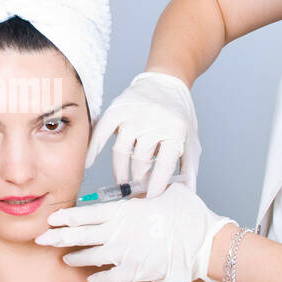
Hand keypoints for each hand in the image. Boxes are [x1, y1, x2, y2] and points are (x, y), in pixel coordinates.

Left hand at [35, 182, 232, 281]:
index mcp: (124, 211)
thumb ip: (145, 194)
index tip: (51, 218)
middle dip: (57, 237)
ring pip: (90, 257)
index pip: (85, 214)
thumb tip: (137, 193)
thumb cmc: (189, 215)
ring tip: (66, 258)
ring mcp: (125, 255)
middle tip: (41, 238)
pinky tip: (91, 279)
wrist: (206, 243)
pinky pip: (109, 278)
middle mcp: (119, 233)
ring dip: (76, 257)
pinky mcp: (135, 273)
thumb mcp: (165, 193)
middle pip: (79, 236)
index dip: (65, 217)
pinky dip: (98, 278)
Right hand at [85, 71, 201, 197]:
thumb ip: (190, 170)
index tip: (150, 199)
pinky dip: (94, 149)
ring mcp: (134, 115)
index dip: (155, 186)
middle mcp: (155, 122)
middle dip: (137, 181)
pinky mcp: (118, 109)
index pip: (163, 165)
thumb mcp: (191, 141)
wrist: (167, 82)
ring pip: (121, 152)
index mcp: (176, 131)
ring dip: (120, 172)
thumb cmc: (180, 117)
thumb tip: (187, 196)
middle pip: (140, 162)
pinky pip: (102, 133)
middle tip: (135, 192)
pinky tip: (89, 163)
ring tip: (123, 182)